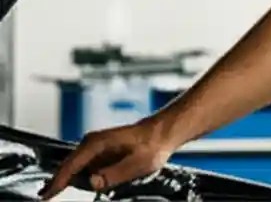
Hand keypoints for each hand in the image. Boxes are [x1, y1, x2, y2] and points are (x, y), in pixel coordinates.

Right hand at [39, 116, 179, 199]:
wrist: (161, 135)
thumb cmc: (151, 145)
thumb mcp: (136, 164)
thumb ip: (113, 174)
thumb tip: (92, 182)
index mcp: (97, 144)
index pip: (70, 166)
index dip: (57, 182)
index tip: (47, 195)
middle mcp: (92, 144)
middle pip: (68, 167)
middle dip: (58, 182)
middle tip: (48, 196)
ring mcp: (95, 148)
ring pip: (75, 168)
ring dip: (68, 181)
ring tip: (58, 192)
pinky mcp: (100, 153)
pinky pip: (84, 168)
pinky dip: (79, 177)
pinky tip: (79, 185)